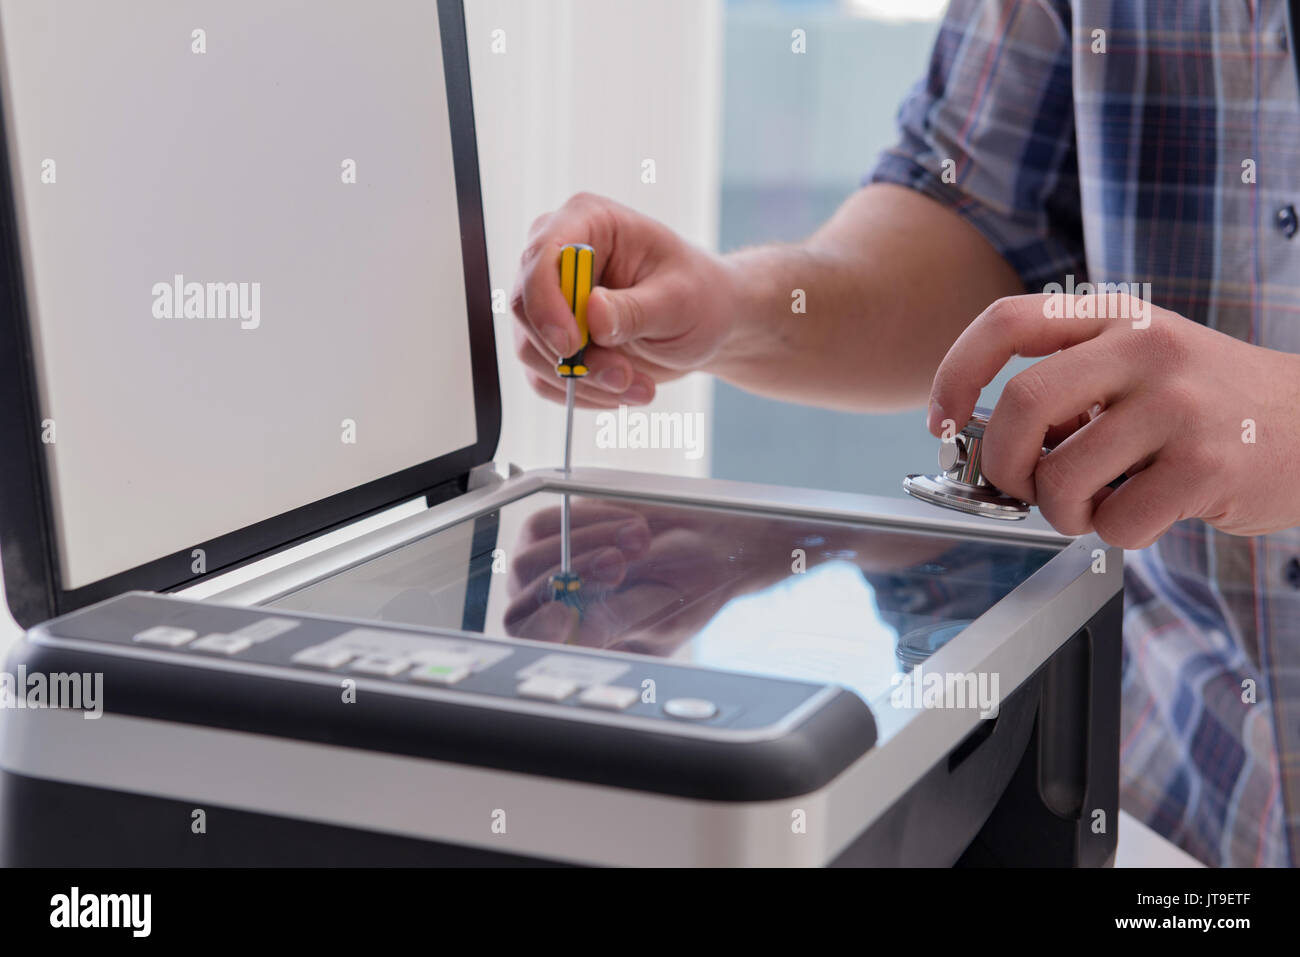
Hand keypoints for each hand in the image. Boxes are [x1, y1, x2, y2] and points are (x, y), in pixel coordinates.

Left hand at [502, 501, 784, 652]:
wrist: (714, 545)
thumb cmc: (691, 590)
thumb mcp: (665, 616)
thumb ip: (618, 619)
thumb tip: (579, 629)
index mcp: (578, 643)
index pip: (531, 643)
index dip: (537, 631)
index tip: (562, 615)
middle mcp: (554, 607)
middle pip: (523, 595)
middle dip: (574, 574)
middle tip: (619, 563)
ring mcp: (549, 566)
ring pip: (532, 554)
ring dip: (586, 542)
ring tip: (639, 538)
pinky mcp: (557, 528)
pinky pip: (550, 521)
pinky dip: (590, 519)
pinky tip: (629, 523)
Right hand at [511, 193, 737, 407]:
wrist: (706, 323)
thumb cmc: (699, 295)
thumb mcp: (679, 300)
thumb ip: (634, 309)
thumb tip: (592, 314)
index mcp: (588, 222)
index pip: (542, 255)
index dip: (546, 303)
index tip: (573, 346)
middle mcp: (559, 256)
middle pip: (527, 308)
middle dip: (571, 355)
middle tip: (623, 376)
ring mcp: (550, 300)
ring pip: (532, 349)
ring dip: (583, 381)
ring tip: (637, 386)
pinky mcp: (553, 339)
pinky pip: (545, 376)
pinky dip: (583, 393)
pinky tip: (624, 389)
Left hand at [927, 293, 1299, 546]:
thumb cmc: (1209, 404)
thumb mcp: (1139, 364)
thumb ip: (1068, 386)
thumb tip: (980, 443)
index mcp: (1116, 317)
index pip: (1006, 324)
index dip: (955, 375)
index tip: (942, 422)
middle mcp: (1145, 348)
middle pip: (1019, 406)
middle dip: (1000, 463)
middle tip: (1020, 485)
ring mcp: (1178, 404)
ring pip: (1061, 476)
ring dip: (1061, 510)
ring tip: (1094, 503)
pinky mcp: (1207, 464)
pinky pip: (1116, 521)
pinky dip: (1115, 534)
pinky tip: (1144, 512)